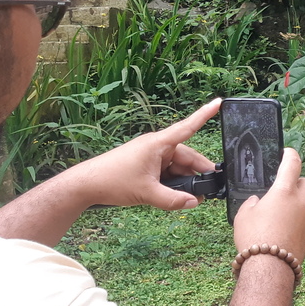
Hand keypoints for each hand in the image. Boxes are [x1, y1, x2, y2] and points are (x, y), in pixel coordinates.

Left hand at [64, 99, 221, 211]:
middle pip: (186, 157)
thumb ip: (172, 199)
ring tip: (188, 198)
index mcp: (158, 143)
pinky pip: (166, 171)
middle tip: (208, 191)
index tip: (219, 102)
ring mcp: (151, 155)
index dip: (205, 114)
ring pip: (176, 167)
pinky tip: (173, 196)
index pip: (187, 127)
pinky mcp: (145, 164)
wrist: (85, 185)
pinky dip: (172, 183)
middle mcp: (157, 146)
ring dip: (183, 181)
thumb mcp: (146, 193)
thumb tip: (193, 203)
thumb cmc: (112, 180)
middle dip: (197, 173)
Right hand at [232, 148, 304, 262]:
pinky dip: (294, 221)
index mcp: (284, 191)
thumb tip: (258, 202)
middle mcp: (300, 202)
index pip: (293, 164)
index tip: (288, 152)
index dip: (290, 154)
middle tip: (285, 186)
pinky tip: (280, 230)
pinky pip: (303, 221)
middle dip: (299, 181)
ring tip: (276, 214)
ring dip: (295, 204)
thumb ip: (252, 203)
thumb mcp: (243, 215)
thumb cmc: (254, 238)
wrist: (270, 268)